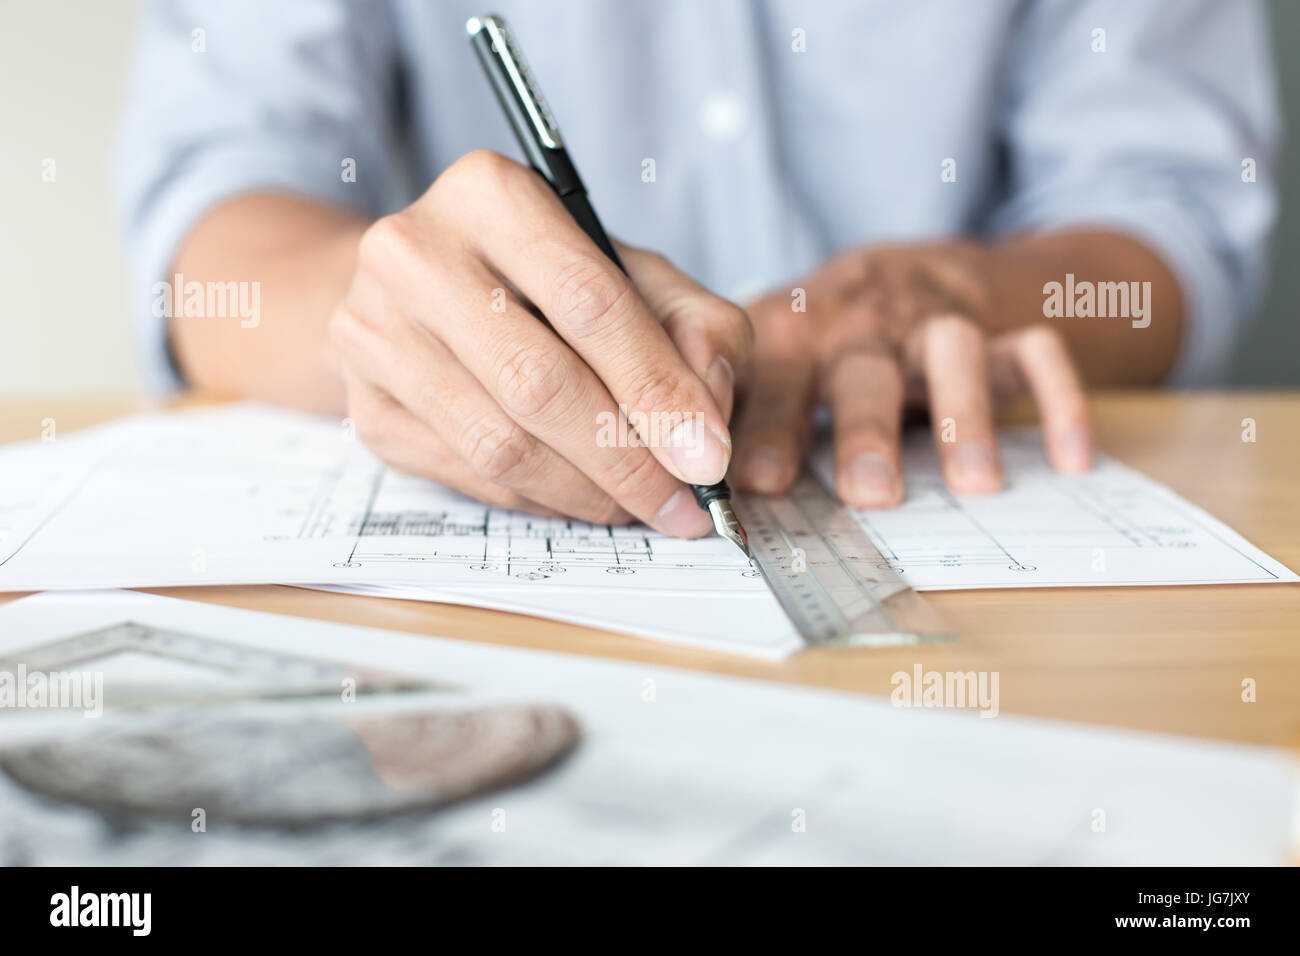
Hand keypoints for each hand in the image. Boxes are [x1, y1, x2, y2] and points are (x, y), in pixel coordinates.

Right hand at [330, 150, 752, 535]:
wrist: (425, 291)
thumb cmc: (547, 280)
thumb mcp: (636, 275)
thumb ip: (696, 327)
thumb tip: (706, 421)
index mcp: (490, 193)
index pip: (589, 302)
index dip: (657, 389)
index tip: (708, 457)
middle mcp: (414, 252)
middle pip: (538, 381)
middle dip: (627, 459)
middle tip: (684, 504)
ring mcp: (374, 332)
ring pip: (498, 442)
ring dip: (586, 492)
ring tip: (641, 505)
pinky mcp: (364, 406)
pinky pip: (468, 475)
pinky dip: (540, 500)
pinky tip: (582, 497)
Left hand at [732, 242, 1092, 506]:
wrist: (913, 271)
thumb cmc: (823, 334)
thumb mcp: (770, 353)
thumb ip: (739, 402)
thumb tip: (681, 484)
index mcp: (798, 328)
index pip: (780, 372)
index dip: (771, 423)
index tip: (760, 481)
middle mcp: (867, 321)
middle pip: (865, 365)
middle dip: (865, 429)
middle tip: (868, 493)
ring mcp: (937, 322)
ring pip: (954, 350)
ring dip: (964, 414)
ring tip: (974, 485)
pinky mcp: (1000, 329)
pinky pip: (1040, 351)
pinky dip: (1060, 399)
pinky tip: (1070, 459)